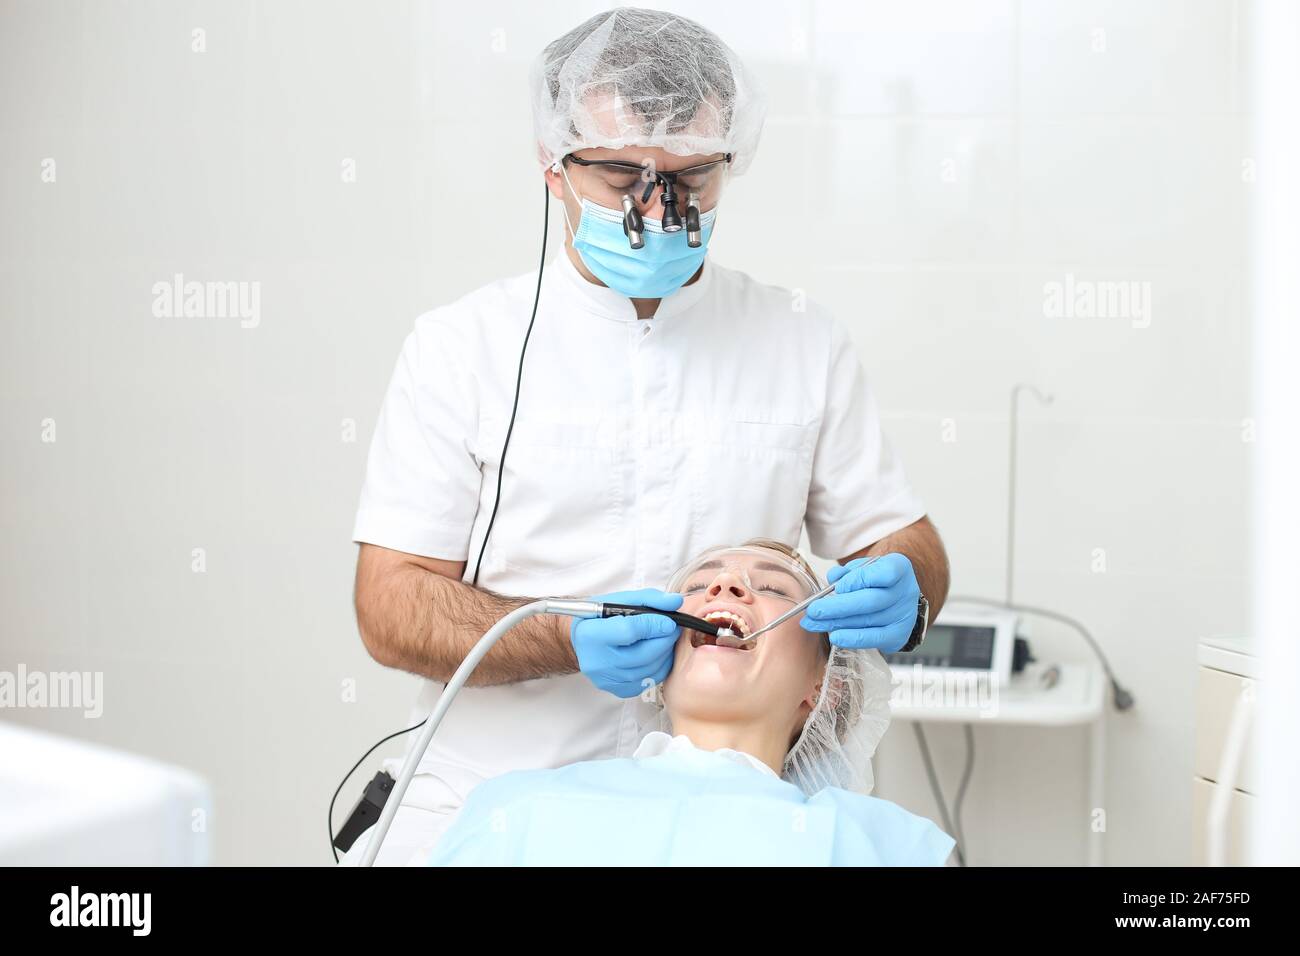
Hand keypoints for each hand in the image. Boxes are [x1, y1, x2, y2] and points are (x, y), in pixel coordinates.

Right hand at [569, 588, 682, 697]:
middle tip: (673, 629)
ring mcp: (607, 679)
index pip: (629, 631)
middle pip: (643, 654)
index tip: (669, 621)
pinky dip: (659, 667)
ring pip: (649, 669)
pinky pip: (648, 681)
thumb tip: (675, 602)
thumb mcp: (619, 600)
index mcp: (591, 634)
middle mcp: (596, 661)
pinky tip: (658, 654)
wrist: (584, 642)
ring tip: (666, 639)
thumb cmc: (600, 619)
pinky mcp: (617, 690)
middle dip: (665, 640)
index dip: (653, 625)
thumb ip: (648, 599)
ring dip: (665, 653)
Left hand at [799, 553, 919, 651]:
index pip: (885, 572)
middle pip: (871, 601)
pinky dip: (852, 639)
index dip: (859, 580)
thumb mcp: (863, 567)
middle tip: (813, 610)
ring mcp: (904, 616)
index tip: (837, 586)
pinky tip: (834, 636)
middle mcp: (906, 592)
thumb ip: (847, 571)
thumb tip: (833, 578)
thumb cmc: (875, 579)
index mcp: (899, 568)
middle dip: (838, 607)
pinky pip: (873, 639)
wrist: (896, 596)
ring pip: (867, 621)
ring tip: (813, 623)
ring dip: (836, 623)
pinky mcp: (898, 635)